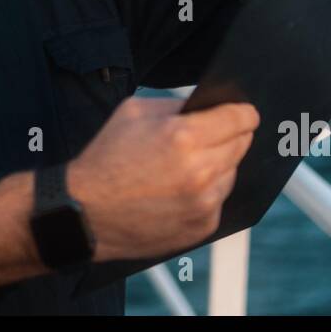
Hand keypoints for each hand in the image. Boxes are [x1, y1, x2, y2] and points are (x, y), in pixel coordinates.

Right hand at [66, 95, 258, 262]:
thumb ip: (176, 105)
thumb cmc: (105, 158)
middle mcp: (201, 171)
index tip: (246, 113)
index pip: (239, 119)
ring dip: (219, 165)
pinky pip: (218, 200)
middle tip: (215, 134)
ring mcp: (204, 203)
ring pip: (232, 173)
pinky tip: (181, 188)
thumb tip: (208, 106)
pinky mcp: (202, 226)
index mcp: (185, 137)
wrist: (85, 212)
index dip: (243, 112)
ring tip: (189, 164)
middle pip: (242, 145)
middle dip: (231, 136)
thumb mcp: (134, 112)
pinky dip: (207, 192)